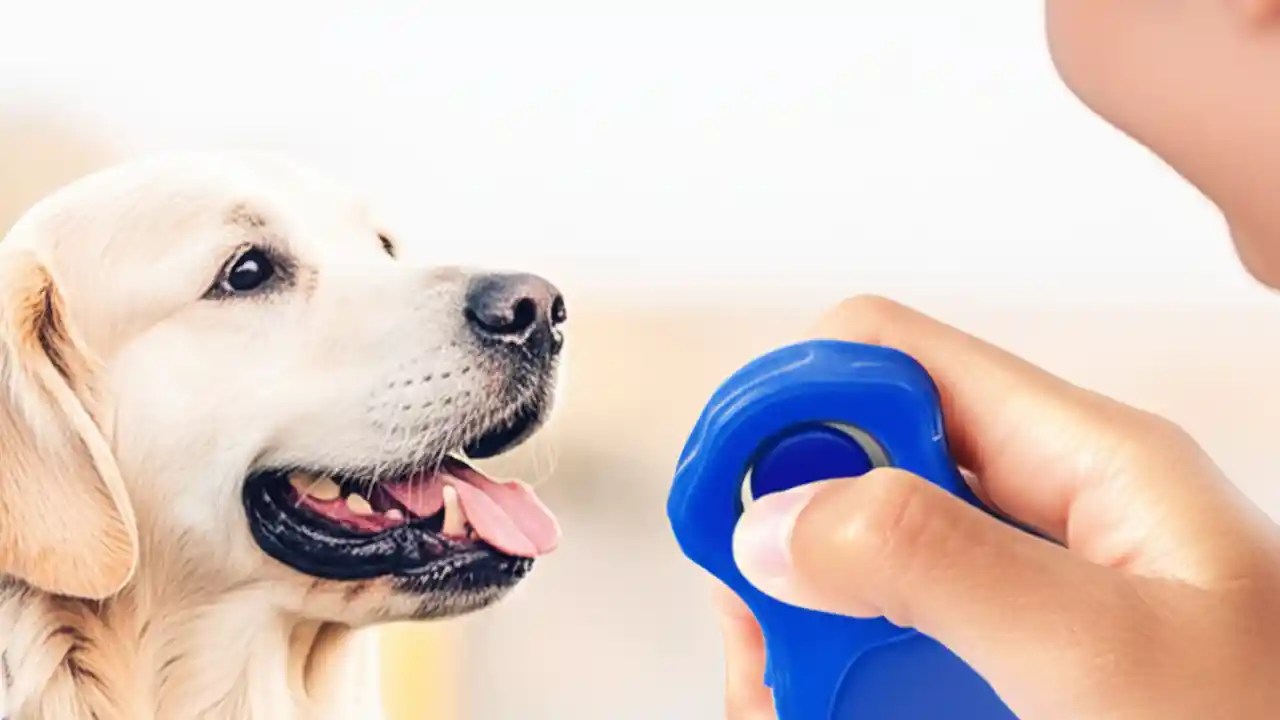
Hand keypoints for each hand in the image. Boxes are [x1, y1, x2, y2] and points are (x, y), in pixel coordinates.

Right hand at [717, 296, 1279, 719]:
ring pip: (856, 575)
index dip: (788, 407)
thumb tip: (774, 521)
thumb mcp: (1102, 651)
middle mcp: (1043, 513)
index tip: (723, 501)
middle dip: (784, 552)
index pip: (889, 357)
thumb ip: (936, 563)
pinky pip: (889, 654)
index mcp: (1083, 457)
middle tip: (767, 647)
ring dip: (803, 640)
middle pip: (854, 472)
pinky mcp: (1011, 670)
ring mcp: (1023, 598)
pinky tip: (833, 719)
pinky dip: (838, 690)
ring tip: (794, 709)